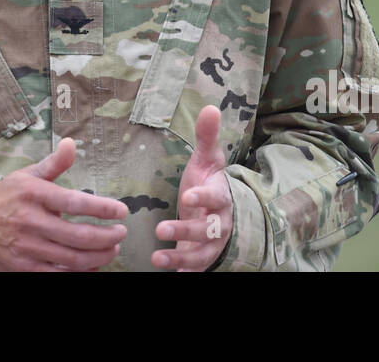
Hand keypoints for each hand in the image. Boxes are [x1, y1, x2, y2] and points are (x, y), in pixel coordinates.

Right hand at [0, 137, 128, 271]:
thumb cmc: (6, 197)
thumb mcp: (27, 176)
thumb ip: (54, 163)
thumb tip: (71, 143)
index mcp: (33, 194)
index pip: (75, 201)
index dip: (102, 208)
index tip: (122, 210)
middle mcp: (30, 221)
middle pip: (78, 235)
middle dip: (106, 237)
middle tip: (121, 233)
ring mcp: (26, 247)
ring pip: (71, 258)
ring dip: (98, 256)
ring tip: (111, 250)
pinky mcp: (22, 268)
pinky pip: (57, 274)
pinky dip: (79, 272)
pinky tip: (92, 265)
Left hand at [153, 105, 232, 270]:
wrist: (220, 212)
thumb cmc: (209, 182)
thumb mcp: (208, 159)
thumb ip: (207, 136)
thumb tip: (210, 106)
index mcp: (221, 196)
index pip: (216, 197)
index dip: (203, 197)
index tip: (187, 196)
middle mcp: (220, 222)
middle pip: (208, 229)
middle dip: (185, 230)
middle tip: (161, 228)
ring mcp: (213, 243)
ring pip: (201, 253)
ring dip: (180, 257)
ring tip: (157, 257)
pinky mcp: (202, 256)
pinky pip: (196, 267)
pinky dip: (184, 271)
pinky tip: (169, 272)